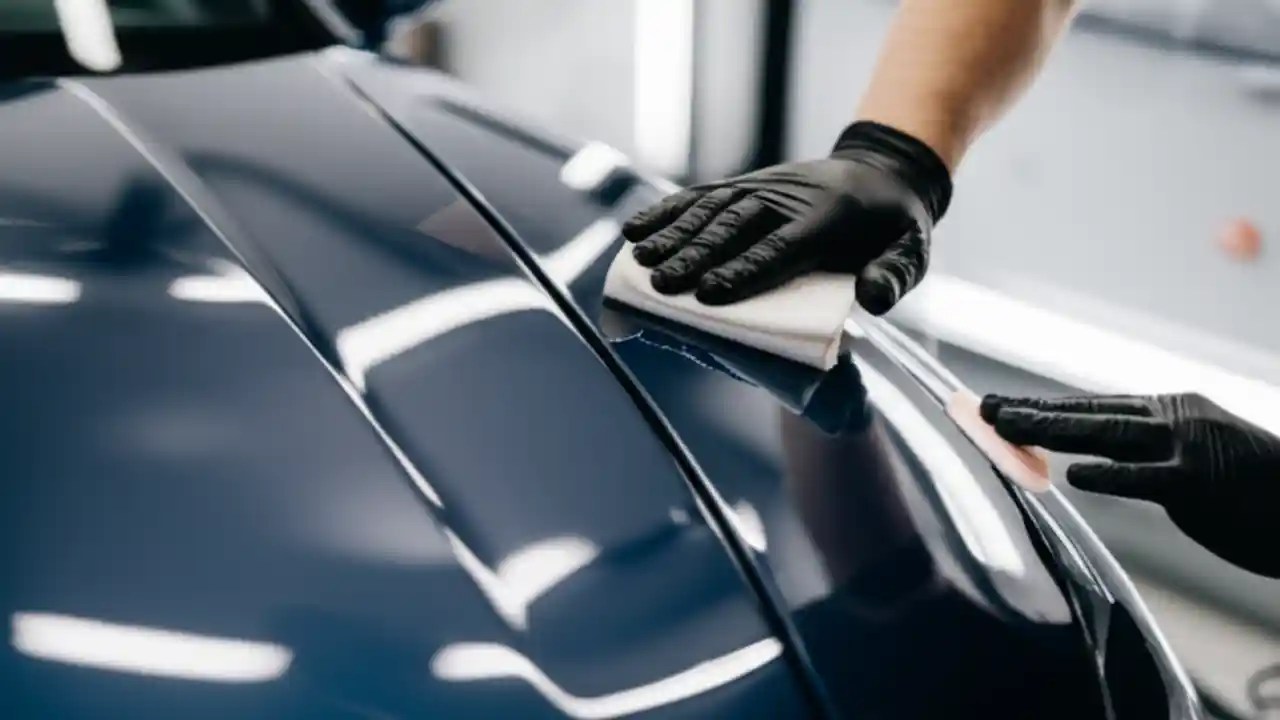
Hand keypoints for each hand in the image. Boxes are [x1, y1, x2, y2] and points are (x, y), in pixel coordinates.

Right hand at [622, 122, 951, 314]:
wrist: (882, 172)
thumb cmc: (891, 227)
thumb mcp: (913, 251)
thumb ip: (894, 275)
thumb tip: (872, 300)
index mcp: (827, 219)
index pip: (779, 248)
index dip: (743, 271)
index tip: (709, 293)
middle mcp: (786, 198)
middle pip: (733, 229)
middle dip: (694, 256)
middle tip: (661, 284)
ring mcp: (760, 188)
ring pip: (710, 211)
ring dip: (672, 235)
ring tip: (638, 261)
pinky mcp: (741, 185)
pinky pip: (699, 197)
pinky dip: (666, 211)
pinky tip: (635, 229)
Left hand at [982, 392, 1279, 577]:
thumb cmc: (1254, 490)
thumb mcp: (1191, 460)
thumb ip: (1144, 454)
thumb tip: (1089, 457)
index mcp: (1168, 412)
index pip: (1090, 407)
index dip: (1041, 407)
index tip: (997, 406)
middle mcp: (1172, 419)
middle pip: (1086, 412)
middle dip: (1029, 410)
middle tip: (980, 406)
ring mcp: (1185, 448)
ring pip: (1104, 433)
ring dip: (1049, 428)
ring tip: (1005, 424)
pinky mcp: (1199, 484)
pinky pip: (1145, 477)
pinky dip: (1109, 473)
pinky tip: (1074, 472)